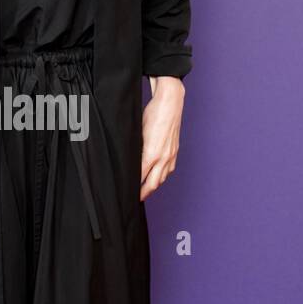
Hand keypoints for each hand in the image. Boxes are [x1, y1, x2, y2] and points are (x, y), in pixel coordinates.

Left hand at [140, 76, 184, 199]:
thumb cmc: (152, 114)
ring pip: (162, 178)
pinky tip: (158, 176)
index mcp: (151, 154)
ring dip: (154, 186)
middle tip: (136, 199)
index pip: (141, 178)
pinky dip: (162, 176)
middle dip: (144, 193)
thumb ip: (135, 150)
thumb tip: (129, 162)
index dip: (134, 188)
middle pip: (153, 184)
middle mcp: (163, 158)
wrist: (170, 104)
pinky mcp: (175, 151)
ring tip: (146, 190)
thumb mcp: (138, 133)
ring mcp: (171, 155)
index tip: (127, 192)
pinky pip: (169, 169)